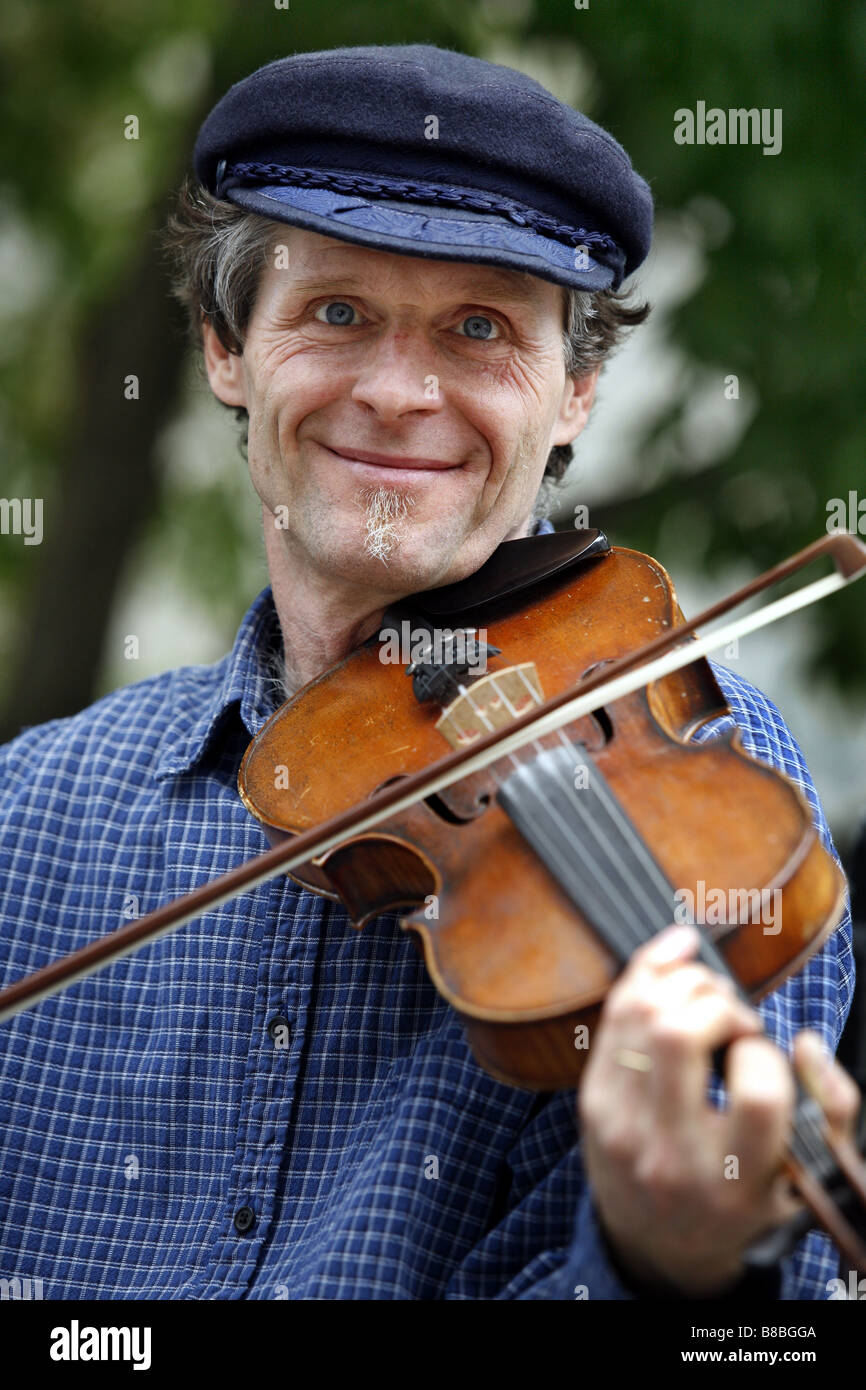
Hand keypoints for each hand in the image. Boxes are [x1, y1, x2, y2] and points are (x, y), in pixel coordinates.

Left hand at [578, 923, 859, 1295]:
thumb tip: (805, 1041)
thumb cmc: (740, 1200)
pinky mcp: (592, 1101)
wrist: (660, 1245)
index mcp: (734, 1177)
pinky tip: (674, 960)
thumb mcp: (801, 1176)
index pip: (757, 1089)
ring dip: (681, 982)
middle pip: (680, 1034)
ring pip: (640, 1013)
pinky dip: (646, 974)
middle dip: (716, 1001)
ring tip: (706, 994)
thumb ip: (828, 1108)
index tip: (761, 1056)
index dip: (765, 1052)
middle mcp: (672, 1153)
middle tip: (733, 1017)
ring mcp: (622, 1125)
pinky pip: (614, 1015)